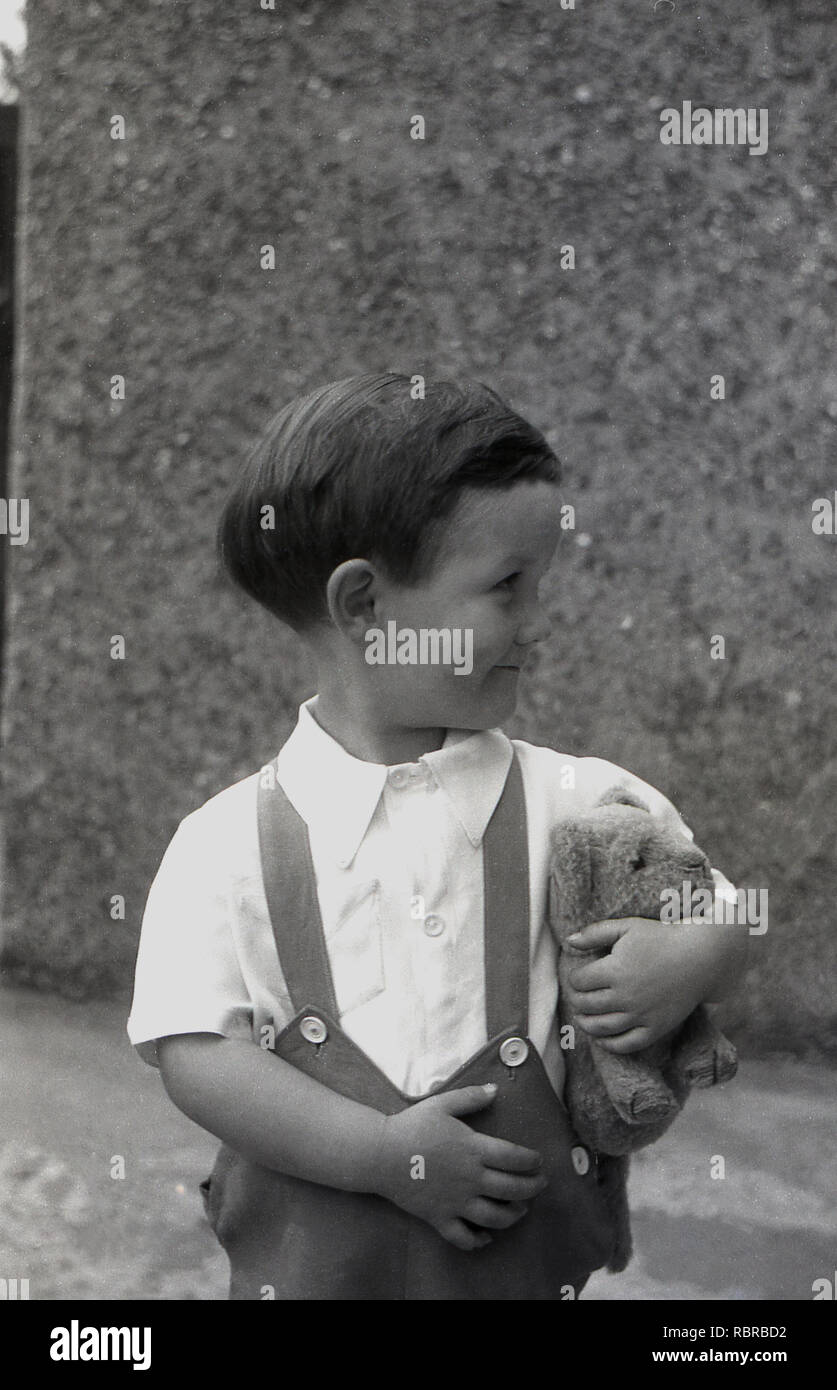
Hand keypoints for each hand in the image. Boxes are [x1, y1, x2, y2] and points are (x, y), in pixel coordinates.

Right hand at [371, 1084, 548, 1250]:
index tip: (539, 1161)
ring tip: (521, 1209)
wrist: (380, 1154)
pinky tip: (486, 1237)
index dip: (532, 1160)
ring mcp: (456, 1202)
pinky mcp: (440, 1218)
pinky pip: (464, 1237)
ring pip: (495, 1216)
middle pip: (512, 1189)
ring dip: (514, 1215)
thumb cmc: (412, 1126)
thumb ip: (471, 1098)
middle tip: (541, 1184)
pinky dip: (478, 1241)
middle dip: (533, 1188)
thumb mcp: (442, 1104)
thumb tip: (496, 1090)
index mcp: (473, 1149)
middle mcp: (471, 1178)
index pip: (514, 1157)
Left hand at [563, 917, 718, 1052]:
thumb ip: (595, 933)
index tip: (578, 976)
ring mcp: (640, 1014)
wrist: (700, 957)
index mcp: (614, 970)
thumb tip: (569, 941)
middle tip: (578, 996)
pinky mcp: (655, 1028)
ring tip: (582, 1018)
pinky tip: (602, 1038)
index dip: (574, 978)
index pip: (579, 982)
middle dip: (577, 1000)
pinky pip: (627, 1044)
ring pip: (601, 1028)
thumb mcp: (627, 927)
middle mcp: (624, 996)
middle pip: (586, 1005)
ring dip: (586, 1024)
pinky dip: (610, 1045)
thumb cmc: (662, 937)